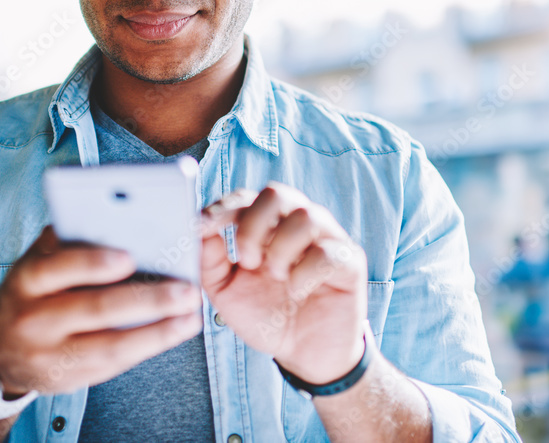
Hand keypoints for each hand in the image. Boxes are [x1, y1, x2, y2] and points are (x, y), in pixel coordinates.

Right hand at [0, 226, 202, 394]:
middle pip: (94, 309)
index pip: (59, 268)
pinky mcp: (69, 379)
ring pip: (109, 345)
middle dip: (145, 300)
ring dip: (156, 332)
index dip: (93, 263)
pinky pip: (112, 365)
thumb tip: (117, 220)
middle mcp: (34, 319)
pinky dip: (146, 348)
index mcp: (27, 280)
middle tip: (185, 290)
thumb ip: (67, 244)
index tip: (129, 257)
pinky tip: (174, 333)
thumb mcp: (35, 263)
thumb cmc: (31, 293)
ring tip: (190, 316)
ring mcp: (50, 355)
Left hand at [200, 184, 366, 383]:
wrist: (305, 355)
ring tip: (276, 277)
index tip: (202, 226)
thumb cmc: (268, 317)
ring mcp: (327, 240)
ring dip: (280, 249)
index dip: (223, 207)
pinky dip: (305, 273)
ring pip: (306, 216)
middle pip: (276, 193)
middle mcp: (297, 225)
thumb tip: (198, 233)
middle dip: (253, 225)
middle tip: (246, 261)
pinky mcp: (349, 263)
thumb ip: (210, 262)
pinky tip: (297, 291)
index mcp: (267, 227)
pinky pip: (328, 252)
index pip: (246, 198)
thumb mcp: (227, 293)